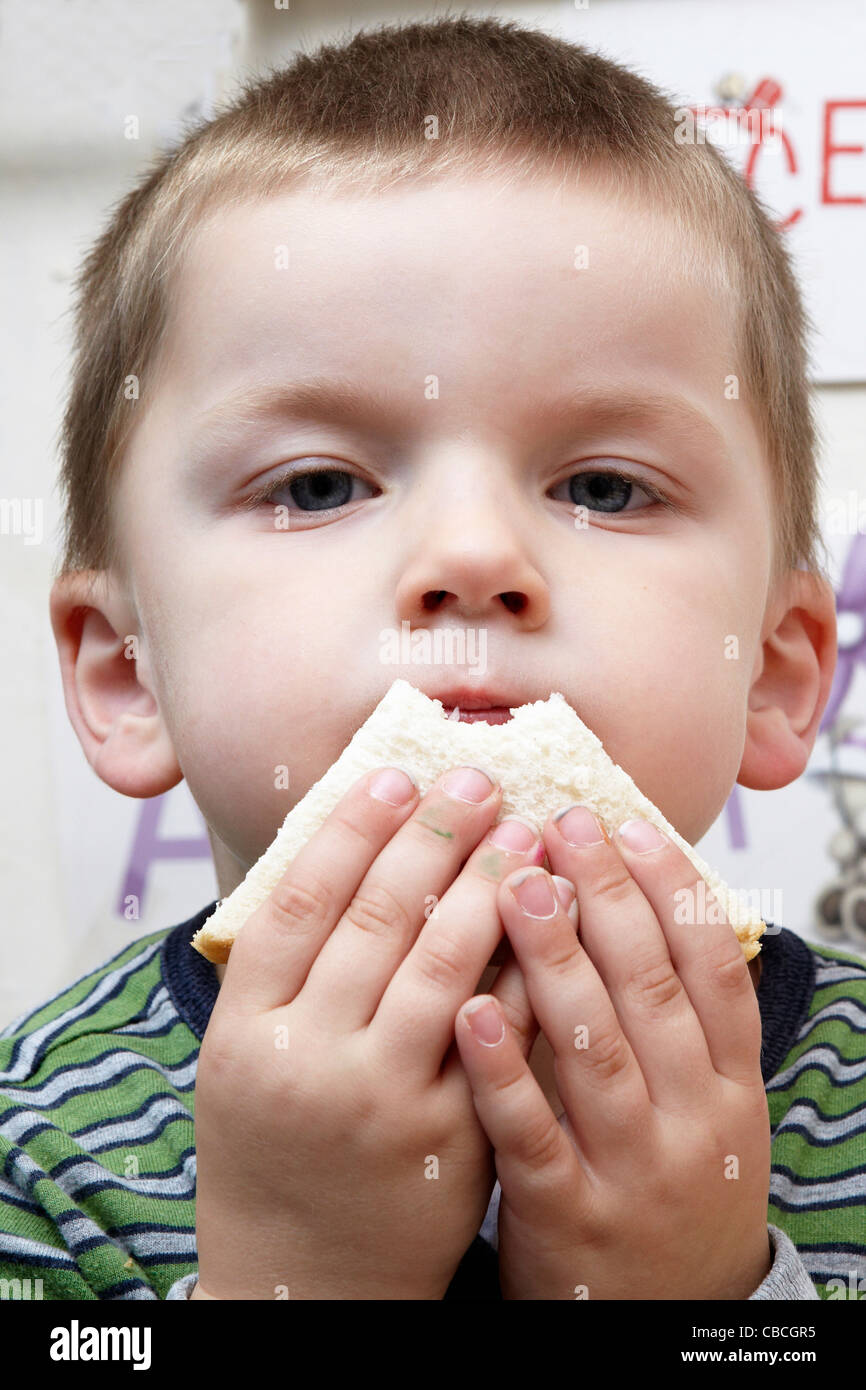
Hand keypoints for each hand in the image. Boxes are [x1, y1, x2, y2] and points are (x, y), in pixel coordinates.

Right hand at [193, 763, 544, 1299]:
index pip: (302, 899)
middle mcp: (310, 1058)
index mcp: (246, 1029)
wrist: (307, 1280)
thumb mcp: (246, 1057)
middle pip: (378, 916)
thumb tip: (349, 850)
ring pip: (444, 964)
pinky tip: (554, 913)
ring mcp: (382, 1101)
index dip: (351, 827)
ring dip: (490, 884)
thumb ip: (286, 970)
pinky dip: (525, 965)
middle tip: (479, 778)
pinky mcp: (451, 1138)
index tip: (396, 773)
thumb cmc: (275, 1147)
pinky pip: (498, 1033)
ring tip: (526, 828)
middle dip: (435, 834)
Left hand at [454, 807, 772, 1299]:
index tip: (626, 823)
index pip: (710, 969)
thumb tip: (620, 898)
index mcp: (728, 1087)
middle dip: (607, 900)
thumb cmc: (664, 1187)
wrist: (662, 1325)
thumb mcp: (696, 1109)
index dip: (671, 891)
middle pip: (653, 991)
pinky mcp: (569, 1217)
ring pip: (596, 1051)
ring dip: (555, 961)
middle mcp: (694, 1124)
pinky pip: (533, 1135)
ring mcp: (634, 1173)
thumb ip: (667, 1022)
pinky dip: (503, 1071)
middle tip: (560, 825)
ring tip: (513, 885)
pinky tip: (469, 1010)